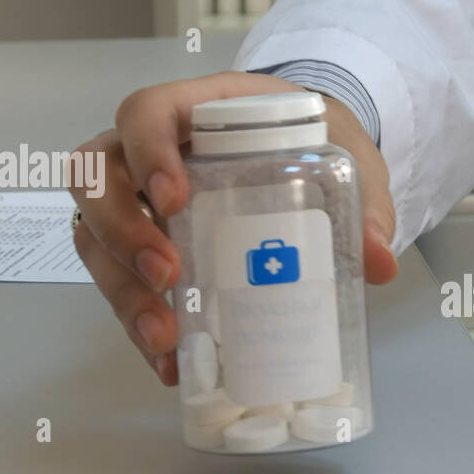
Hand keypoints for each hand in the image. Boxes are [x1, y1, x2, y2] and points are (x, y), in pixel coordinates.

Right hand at [70, 71, 397, 384]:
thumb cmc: (312, 140)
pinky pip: (117, 280)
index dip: (146, 153)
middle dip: (122, 232)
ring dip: (121, 290)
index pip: (143, 113)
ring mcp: (135, 199)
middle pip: (96, 179)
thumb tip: (380, 261)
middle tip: (167, 277)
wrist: (308, 155)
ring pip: (92, 235)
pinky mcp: (140, 246)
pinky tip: (169, 362)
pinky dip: (137, 323)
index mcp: (192, 110)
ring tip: (165, 337)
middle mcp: (146, 151)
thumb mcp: (345, 158)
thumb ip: (362, 204)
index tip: (173, 198)